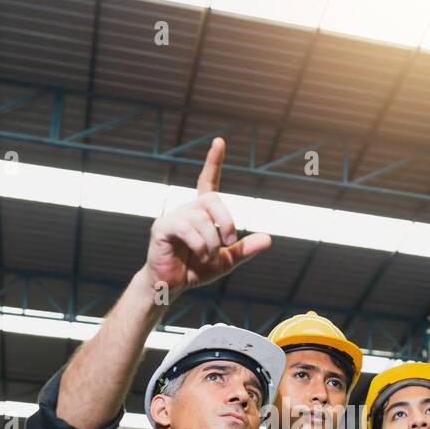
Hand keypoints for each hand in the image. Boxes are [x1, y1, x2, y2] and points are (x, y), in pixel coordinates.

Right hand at [143, 137, 270, 299]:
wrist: (170, 286)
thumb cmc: (194, 270)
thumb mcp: (225, 261)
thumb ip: (244, 250)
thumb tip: (268, 239)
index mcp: (201, 213)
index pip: (208, 181)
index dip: (213, 161)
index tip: (219, 141)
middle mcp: (187, 209)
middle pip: (214, 200)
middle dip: (227, 221)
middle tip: (229, 241)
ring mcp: (173, 217)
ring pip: (202, 219)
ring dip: (211, 243)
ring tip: (207, 257)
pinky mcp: (161, 228)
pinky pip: (185, 228)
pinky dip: (198, 244)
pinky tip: (198, 256)